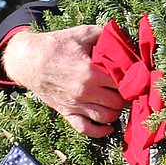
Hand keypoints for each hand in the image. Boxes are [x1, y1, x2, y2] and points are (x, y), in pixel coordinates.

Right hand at [3, 25, 124, 137]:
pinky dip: (100, 131)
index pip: (122, 82)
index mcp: (90, 72)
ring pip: (106, 117)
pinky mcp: (67, 113)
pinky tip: (109, 126)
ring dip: (117, 112)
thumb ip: (104, 34)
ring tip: (119, 102)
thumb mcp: (81, 33)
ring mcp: (75, 105)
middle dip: (127, 96)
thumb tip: (123, 39)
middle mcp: (84, 92)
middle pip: (117, 102)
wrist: (28, 61)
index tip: (136, 77)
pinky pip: (86, 129)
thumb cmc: (55, 45)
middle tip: (130, 90)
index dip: (132, 80)